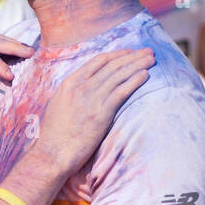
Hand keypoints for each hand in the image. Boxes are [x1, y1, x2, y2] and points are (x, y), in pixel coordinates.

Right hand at [32, 47, 154, 179]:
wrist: (52, 153)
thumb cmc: (53, 135)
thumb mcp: (57, 106)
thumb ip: (70, 94)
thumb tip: (80, 90)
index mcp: (69, 83)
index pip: (98, 61)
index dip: (116, 55)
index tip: (129, 52)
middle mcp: (81, 87)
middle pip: (112, 65)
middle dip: (132, 56)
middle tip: (147, 51)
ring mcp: (91, 98)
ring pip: (119, 75)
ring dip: (138, 64)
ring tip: (151, 59)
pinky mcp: (101, 113)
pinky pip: (122, 91)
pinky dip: (135, 81)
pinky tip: (145, 75)